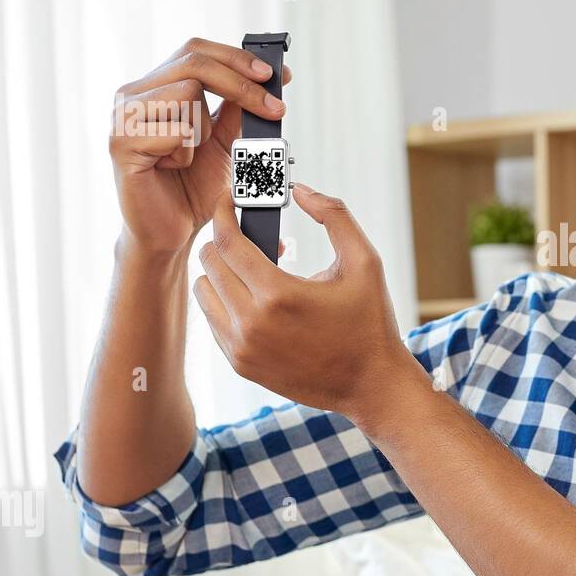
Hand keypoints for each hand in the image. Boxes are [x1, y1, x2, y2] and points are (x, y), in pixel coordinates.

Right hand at [109, 37, 291, 253]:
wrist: (171, 230)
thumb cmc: (193, 185)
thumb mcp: (226, 139)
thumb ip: (238, 107)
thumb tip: (271, 76)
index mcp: (156, 85)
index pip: (195, 51)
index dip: (235, 58)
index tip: (273, 74)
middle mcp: (133, 93)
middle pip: (194, 66)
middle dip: (241, 86)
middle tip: (274, 109)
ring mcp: (122, 116)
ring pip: (186, 96)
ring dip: (203, 132)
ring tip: (188, 156)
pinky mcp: (119, 143)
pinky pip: (175, 132)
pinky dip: (186, 153)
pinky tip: (172, 168)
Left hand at [192, 184, 425, 417]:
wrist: (371, 385)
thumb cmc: (370, 323)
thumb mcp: (365, 262)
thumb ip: (335, 217)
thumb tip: (301, 190)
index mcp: (279, 294)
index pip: (226, 241)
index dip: (222, 212)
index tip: (228, 200)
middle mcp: (252, 323)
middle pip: (210, 263)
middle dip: (225, 239)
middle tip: (253, 236)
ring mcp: (242, 347)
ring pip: (204, 292)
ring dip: (221, 272)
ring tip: (253, 269)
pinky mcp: (240, 364)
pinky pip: (213, 321)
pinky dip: (226, 302)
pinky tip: (254, 297)